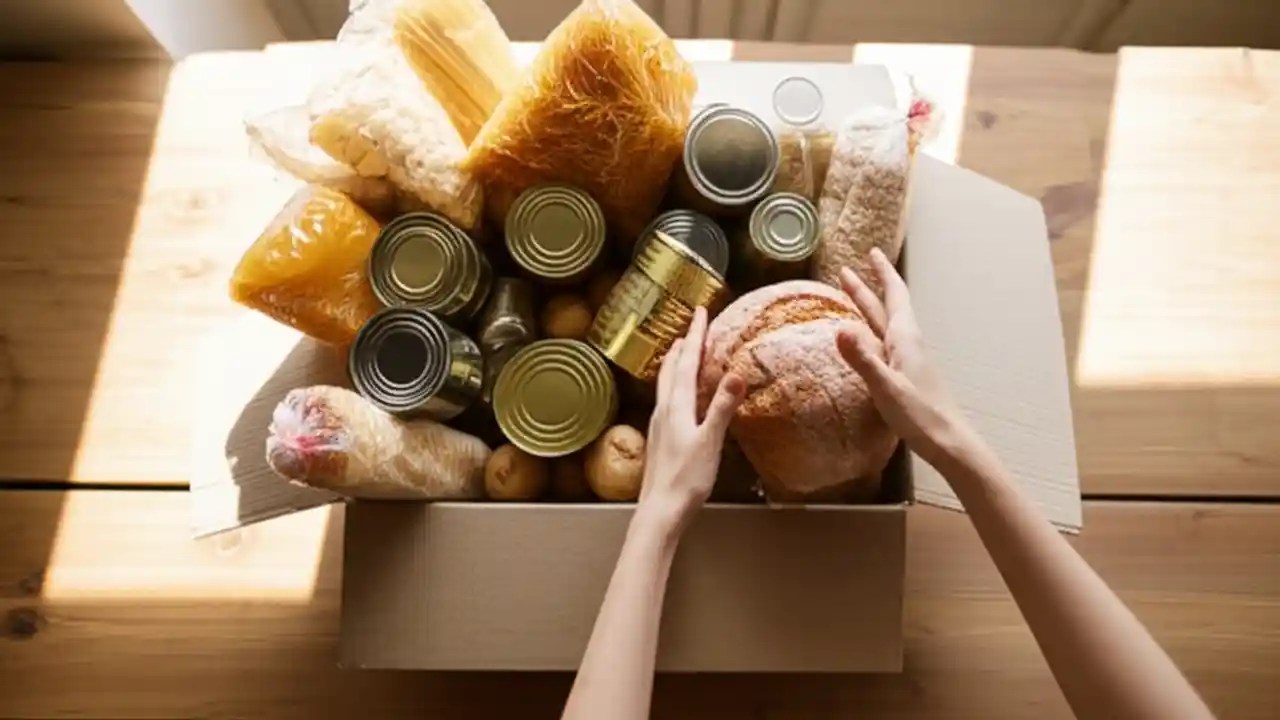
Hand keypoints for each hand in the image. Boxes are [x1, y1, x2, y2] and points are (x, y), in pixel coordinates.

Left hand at [640, 306, 744, 535]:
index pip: (686, 361)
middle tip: (692, 325)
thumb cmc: (686, 479)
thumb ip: (723, 407)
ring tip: (680, 351)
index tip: (701, 311)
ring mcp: (658, 424)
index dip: (695, 335)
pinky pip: (666, 399)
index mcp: (676, 406)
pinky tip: (678, 395)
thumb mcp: (710, 441)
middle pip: (671, 368)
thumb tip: (736, 373)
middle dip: (683, 344)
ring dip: (675, 363)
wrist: (660, 511)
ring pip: (665, 383)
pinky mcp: (659, 437)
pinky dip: (674, 384)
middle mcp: (663, 410)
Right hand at [834, 248, 975, 466]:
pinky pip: (883, 342)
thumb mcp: (886, 388)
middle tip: (847, 270)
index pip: (893, 296)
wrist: (949, 442)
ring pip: (884, 324)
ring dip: (869, 308)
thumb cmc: (921, 415)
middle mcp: (907, 343)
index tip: (871, 252)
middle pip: (886, 307)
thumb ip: (863, 358)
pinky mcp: (905, 374)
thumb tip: (839, 327)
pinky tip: (865, 339)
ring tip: (854, 296)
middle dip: (867, 288)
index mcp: (905, 339)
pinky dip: (870, 330)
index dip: (882, 273)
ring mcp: (907, 359)